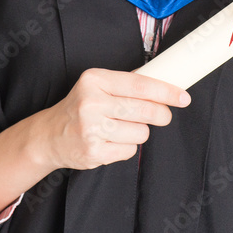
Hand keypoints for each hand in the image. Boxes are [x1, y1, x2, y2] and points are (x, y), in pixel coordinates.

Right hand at [34, 68, 190, 170]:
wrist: (49, 135)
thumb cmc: (81, 106)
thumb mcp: (97, 86)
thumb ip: (126, 84)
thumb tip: (164, 84)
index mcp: (95, 80)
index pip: (140, 85)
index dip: (166, 92)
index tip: (183, 97)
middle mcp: (91, 102)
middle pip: (144, 110)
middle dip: (161, 114)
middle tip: (164, 115)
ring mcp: (91, 129)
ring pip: (140, 133)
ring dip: (139, 132)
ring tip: (122, 128)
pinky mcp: (93, 152)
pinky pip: (129, 150)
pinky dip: (127, 146)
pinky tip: (112, 141)